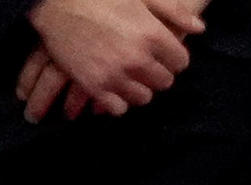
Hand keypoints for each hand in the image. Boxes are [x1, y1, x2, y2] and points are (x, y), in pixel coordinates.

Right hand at [21, 0, 201, 115]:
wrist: (52, 1)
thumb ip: (171, 11)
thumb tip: (199, 29)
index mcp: (152, 35)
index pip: (180, 62)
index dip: (172, 57)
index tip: (162, 52)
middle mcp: (138, 58)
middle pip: (164, 82)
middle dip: (157, 73)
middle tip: (145, 63)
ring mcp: (116, 74)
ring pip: (144, 97)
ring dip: (139, 88)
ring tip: (129, 75)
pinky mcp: (95, 86)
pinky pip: (119, 108)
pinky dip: (117, 100)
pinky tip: (112, 86)